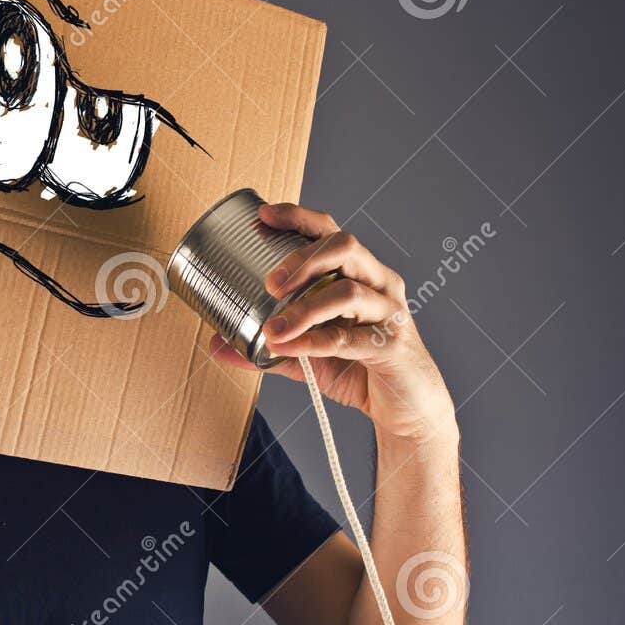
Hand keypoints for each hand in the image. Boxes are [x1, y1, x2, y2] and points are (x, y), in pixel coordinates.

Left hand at [209, 202, 457, 444]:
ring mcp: (390, 312)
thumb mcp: (306, 356)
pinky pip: (351, 337)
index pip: (330, 232)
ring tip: (273, 328)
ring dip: (305, 308)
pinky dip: (316, 341)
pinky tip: (291, 347)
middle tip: (269, 282)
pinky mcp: (394, 345)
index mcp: (359, 274)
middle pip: (345, 248)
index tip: (264, 216)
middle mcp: (379, 284)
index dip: (299, 218)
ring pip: (349, 292)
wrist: (407, 408)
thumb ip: (266, 346)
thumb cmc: (361, 369)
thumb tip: (217, 344)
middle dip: (302, 259)